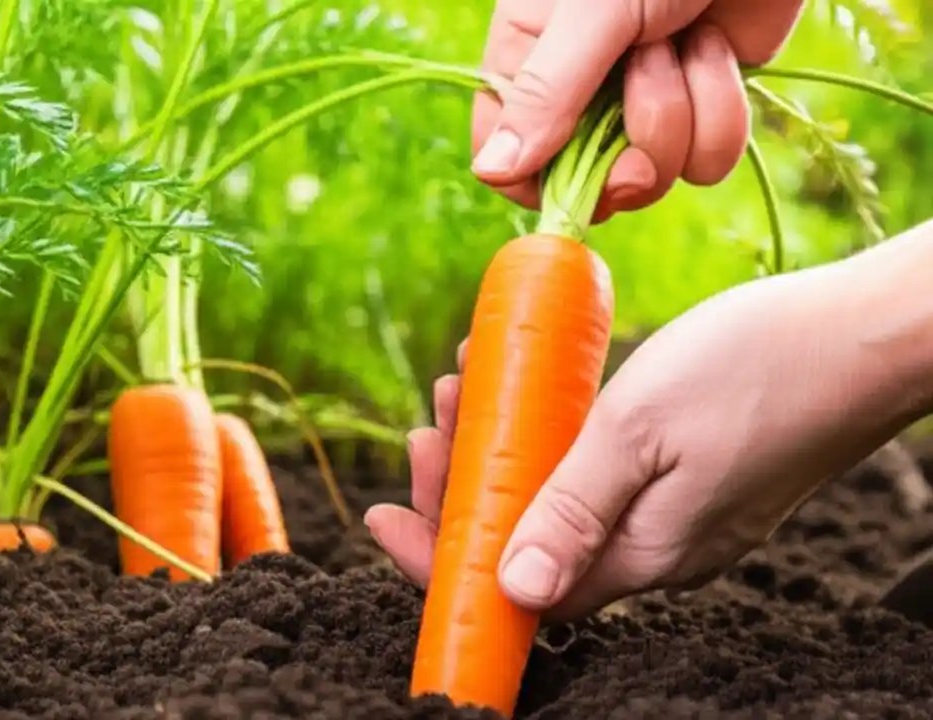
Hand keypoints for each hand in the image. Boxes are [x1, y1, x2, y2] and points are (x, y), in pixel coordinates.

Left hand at [366, 223, 932, 620]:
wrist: (865, 334)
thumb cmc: (755, 369)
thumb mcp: (640, 433)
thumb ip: (571, 511)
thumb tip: (510, 590)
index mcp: (641, 555)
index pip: (514, 588)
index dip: (438, 559)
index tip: (379, 518)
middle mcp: (654, 550)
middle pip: (526, 542)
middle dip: (459, 488)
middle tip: (424, 426)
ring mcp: (673, 514)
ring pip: (555, 500)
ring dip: (498, 450)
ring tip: (458, 385)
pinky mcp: (687, 478)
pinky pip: (592, 474)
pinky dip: (546, 436)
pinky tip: (525, 384)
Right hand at [473, 0, 803, 218]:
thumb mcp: (591, 13)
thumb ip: (544, 93)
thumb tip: (491, 172)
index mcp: (526, 64)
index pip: (507, 161)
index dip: (542, 183)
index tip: (581, 176)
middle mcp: (579, 95)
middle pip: (586, 182)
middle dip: (628, 151)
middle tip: (647, 97)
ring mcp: (642, 105)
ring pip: (655, 174)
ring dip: (683, 111)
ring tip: (681, 41)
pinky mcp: (702, 108)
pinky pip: (708, 159)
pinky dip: (723, 106)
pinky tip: (716, 47)